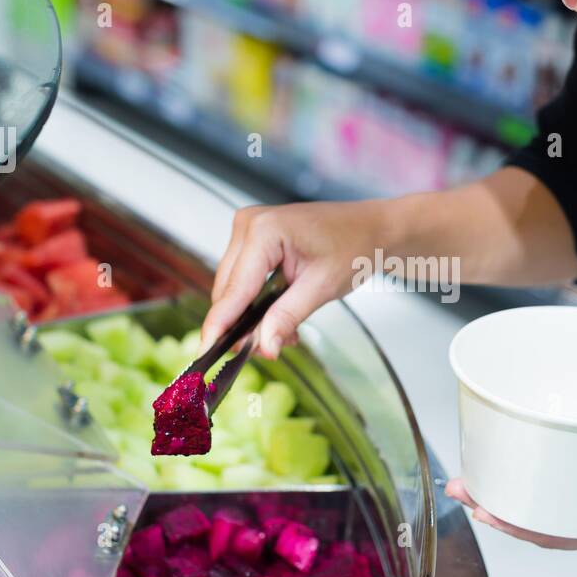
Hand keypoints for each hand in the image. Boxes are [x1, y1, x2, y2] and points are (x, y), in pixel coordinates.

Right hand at [201, 199, 387, 358]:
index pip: (235, 288)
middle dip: (242, 324)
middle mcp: (249, 224)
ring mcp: (248, 229)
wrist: (370, 229)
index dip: (220, 324)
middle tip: (264, 351)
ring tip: (283, 334)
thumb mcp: (321, 288)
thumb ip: (287, 317)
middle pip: (228, 289)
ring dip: (251, 316)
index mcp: (264, 230)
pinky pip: (243, 278)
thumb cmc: (353, 247)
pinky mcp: (253, 238)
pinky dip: (256, 302)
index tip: (207, 352)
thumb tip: (265, 347)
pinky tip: (278, 317)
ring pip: (233, 286)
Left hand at [446, 456, 576, 551]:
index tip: (479, 510)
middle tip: (458, 481)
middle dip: (497, 498)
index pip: (550, 532)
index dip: (513, 524)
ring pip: (549, 485)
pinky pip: (574, 460)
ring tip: (480, 456)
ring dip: (516, 474)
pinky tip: (534, 433)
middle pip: (537, 509)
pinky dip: (552, 450)